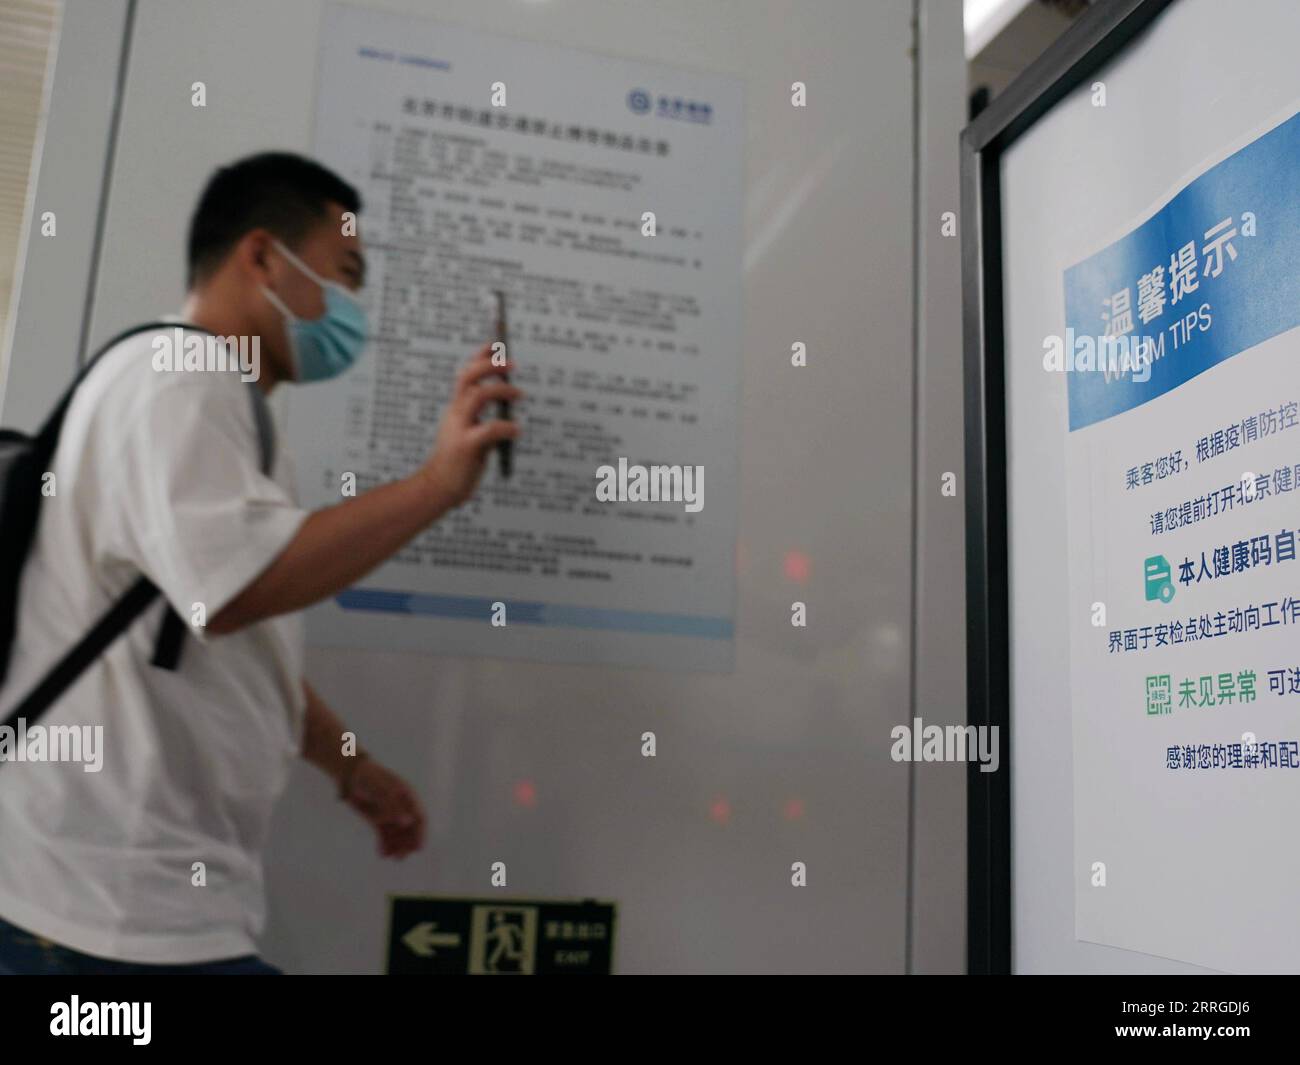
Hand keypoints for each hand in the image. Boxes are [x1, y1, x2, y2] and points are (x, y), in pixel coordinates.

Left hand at [342, 758, 425, 858]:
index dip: (420, 833)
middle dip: (407, 844)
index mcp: (407, 797)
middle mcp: (401, 807)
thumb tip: (407, 822)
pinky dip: (384, 844)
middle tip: (401, 857)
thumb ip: (393, 806)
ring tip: (392, 857)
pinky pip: (384, 835)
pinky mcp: (378, 820)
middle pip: (409, 829)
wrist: (351, 776)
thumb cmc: (370, 778)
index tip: (418, 848)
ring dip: (396, 846)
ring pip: (397, 834)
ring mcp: (390, 814)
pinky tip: (382, 854)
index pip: (419, 817)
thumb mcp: (381, 790)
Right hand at [421, 343, 521, 507]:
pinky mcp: (466, 447)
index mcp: (455, 409)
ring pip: (478, 396)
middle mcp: (455, 414)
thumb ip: (482, 418)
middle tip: (512, 365)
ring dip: (502, 390)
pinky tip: (516, 431)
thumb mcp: (468, 433)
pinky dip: (508, 427)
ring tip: (519, 394)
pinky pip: (490, 429)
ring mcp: (459, 429)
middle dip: (490, 365)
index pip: (465, 374)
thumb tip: (507, 402)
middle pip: (468, 376)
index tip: (496, 345)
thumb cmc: (457, 462)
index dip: (480, 356)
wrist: (437, 488)